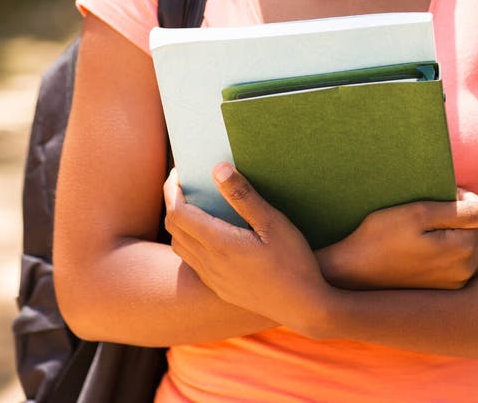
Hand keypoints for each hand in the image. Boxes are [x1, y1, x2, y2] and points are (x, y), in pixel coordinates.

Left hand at [164, 165, 332, 333]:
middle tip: (183, 183)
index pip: (178, 213)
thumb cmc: (293, 261)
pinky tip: (207, 234)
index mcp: (219, 243)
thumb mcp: (272, 222)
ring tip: (193, 205)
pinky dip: (189, 242)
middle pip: (174, 229)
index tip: (178, 172)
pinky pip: (192, 262)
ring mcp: (213, 279)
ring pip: (180, 247)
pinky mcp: (220, 289)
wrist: (304, 307)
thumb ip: (243, 196)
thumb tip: (218, 169)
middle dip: (172, 202)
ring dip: (179, 223)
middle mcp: (210, 263)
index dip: (172, 190)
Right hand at [316, 190, 477, 290]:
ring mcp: (456, 287)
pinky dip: (458, 255)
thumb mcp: (417, 213)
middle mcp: (466, 273)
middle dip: (467, 217)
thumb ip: (461, 210)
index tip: (440, 193)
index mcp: (462, 250)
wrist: (353, 273)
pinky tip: (436, 249)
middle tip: (435, 208)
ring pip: (476, 251)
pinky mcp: (445, 294)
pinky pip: (466, 269)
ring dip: (463, 235)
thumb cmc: (380, 236)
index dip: (465, 198)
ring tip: (433, 228)